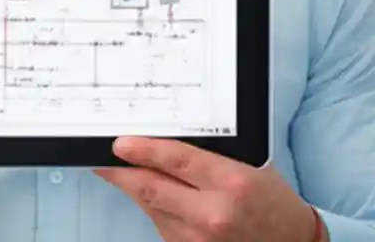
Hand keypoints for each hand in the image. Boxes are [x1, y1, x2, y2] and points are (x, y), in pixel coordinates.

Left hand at [93, 137, 325, 241]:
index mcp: (232, 184)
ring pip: (152, 208)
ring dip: (137, 190)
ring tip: (126, 173)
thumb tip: (160, 143)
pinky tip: (156, 197)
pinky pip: (161, 225)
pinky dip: (154, 209)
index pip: (177, 161)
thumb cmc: (270, 199)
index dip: (143, 150)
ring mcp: (201, 240)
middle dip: (121, 173)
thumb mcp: (249, 166)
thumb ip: (208, 156)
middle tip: (104, 160)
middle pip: (152, 189)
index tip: (120, 144)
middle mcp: (214, 214)